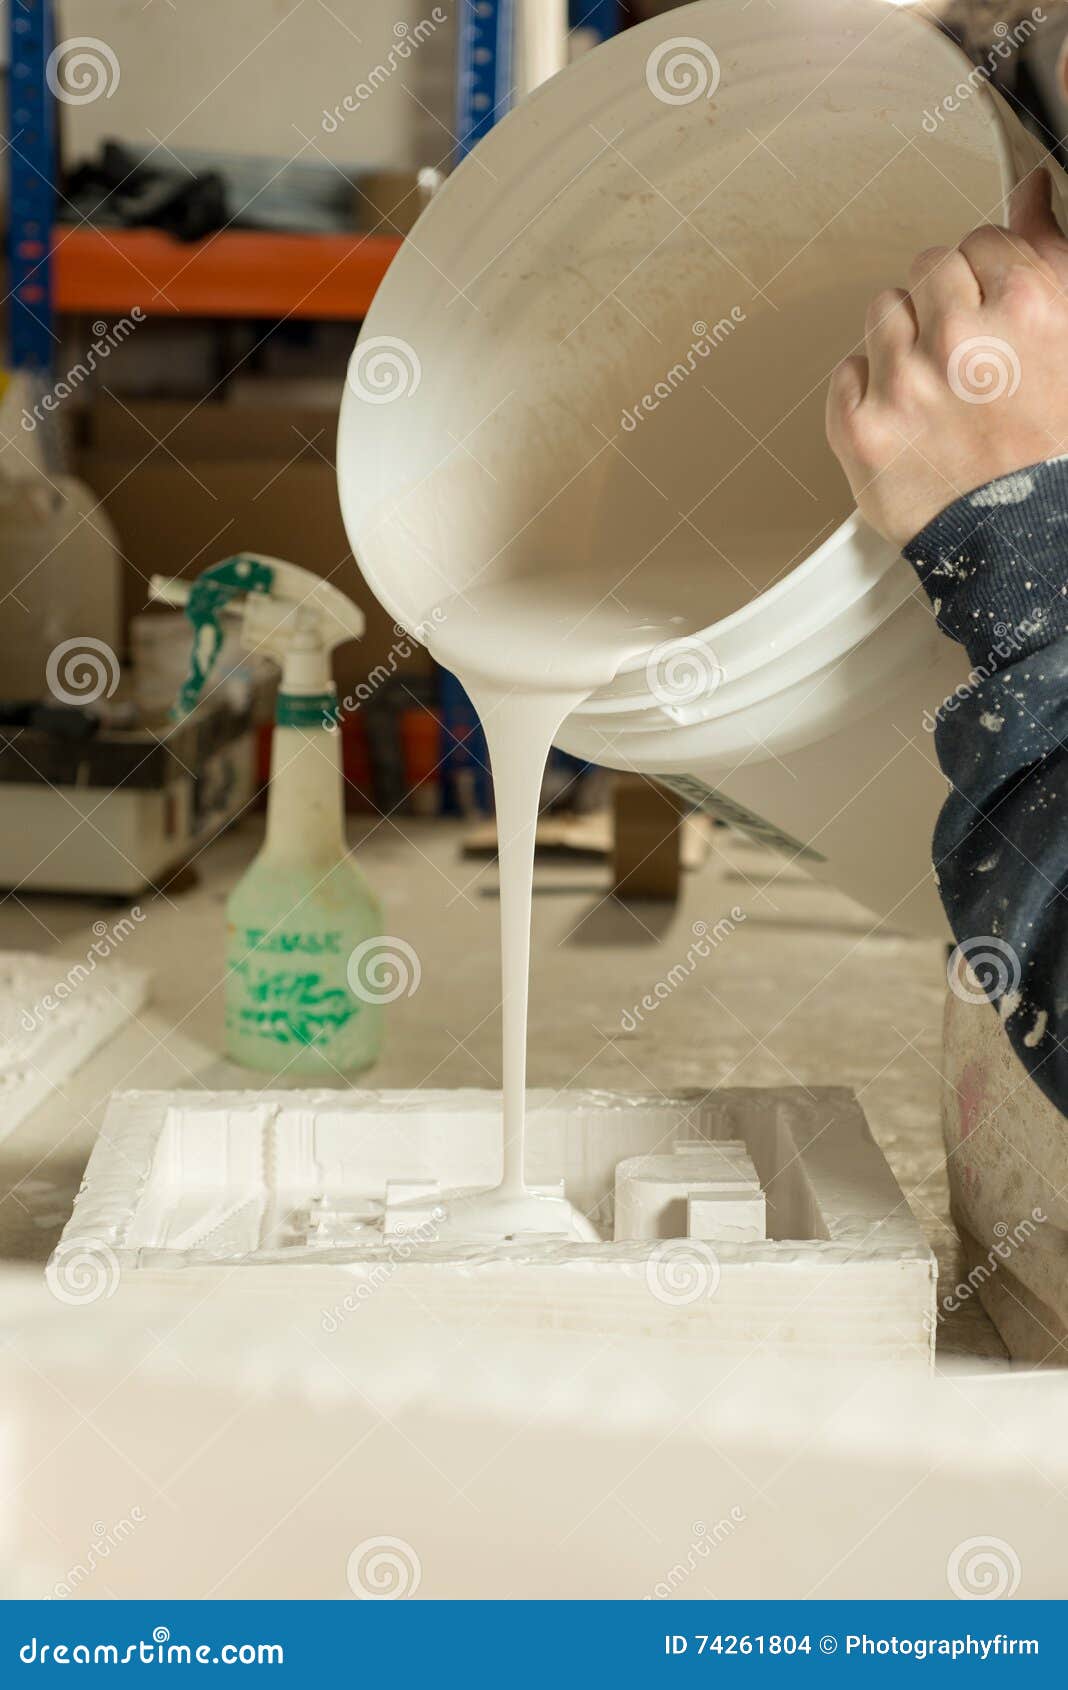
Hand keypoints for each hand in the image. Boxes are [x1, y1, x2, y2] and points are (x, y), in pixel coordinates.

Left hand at [825, 169, 1067, 546]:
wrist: (1028, 542)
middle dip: (944, 302)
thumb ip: (1050, 253)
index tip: (992, 317)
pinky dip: (868, 391)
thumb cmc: (1056, 447)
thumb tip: (1031, 188)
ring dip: (904, 341)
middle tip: (965, 355)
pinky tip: (906, 419)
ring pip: (881, 314)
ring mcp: (905, 388)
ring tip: (938, 388)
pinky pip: (844, 374)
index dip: (987, 281)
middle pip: (925, 269)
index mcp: (1027, 309)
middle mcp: (962, 343)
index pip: (980, 242)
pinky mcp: (861, 432)